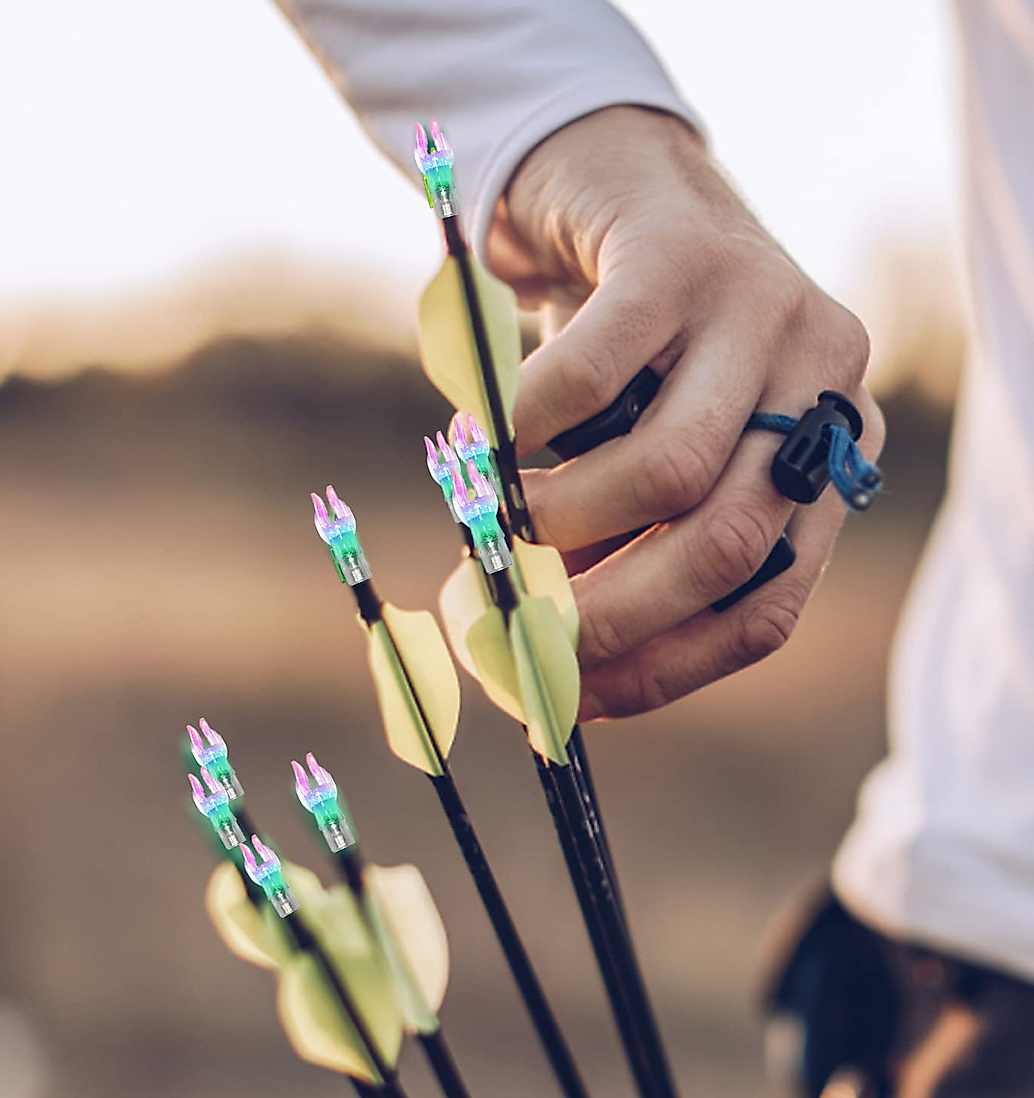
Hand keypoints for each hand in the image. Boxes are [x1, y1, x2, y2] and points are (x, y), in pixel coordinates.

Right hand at [488, 106, 884, 718]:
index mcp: (825, 463)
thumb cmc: (622, 355)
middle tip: (517, 627)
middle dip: (607, 612)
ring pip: (668, 471)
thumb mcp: (630, 464)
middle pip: (727, 546)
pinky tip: (481, 437)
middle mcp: (824, 386)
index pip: (764, 607)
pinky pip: (585, 381)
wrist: (616, 189)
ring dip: (560, 518)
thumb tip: (536, 659)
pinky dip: (514, 432)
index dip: (663, 668)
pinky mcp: (683, 255)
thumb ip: (606, 555)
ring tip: (500, 514)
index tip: (575, 698)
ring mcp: (765, 311)